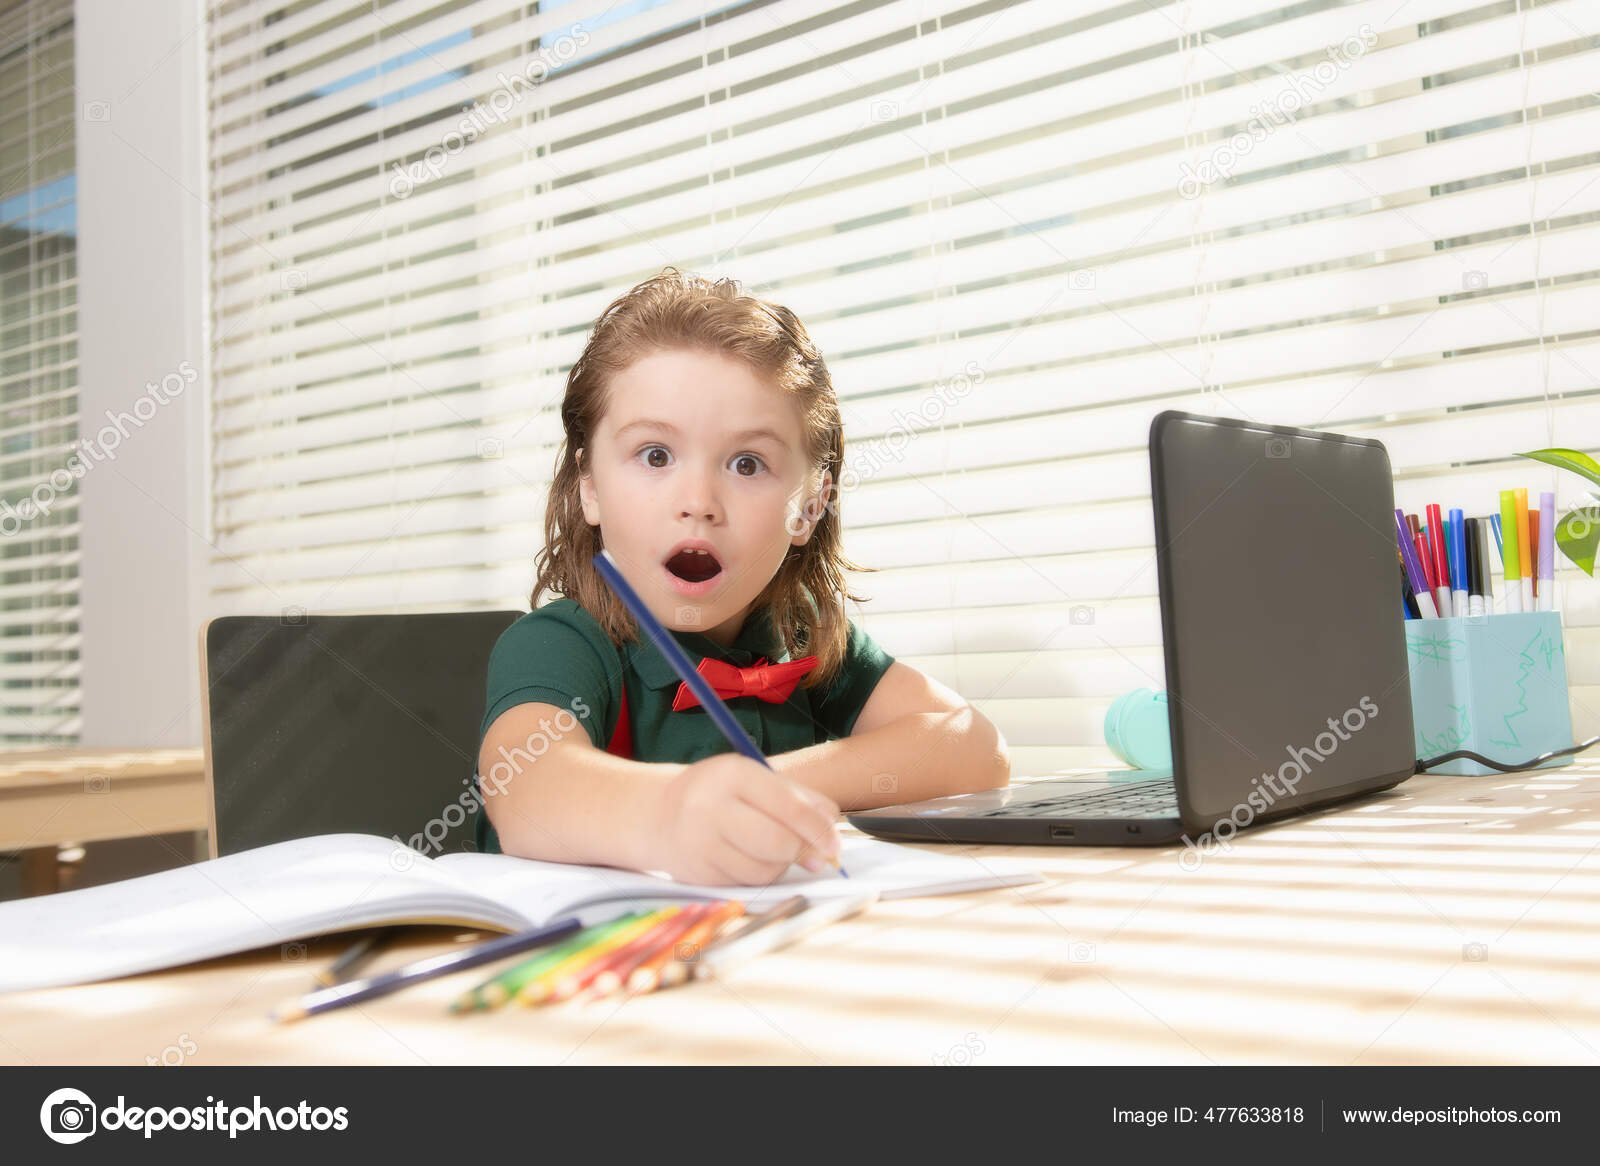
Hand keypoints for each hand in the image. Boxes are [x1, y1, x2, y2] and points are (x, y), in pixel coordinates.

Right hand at [647, 753, 842, 885]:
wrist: (657, 814)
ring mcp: (701, 843)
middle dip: (803, 852)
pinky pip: (747, 883)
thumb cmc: (718, 793)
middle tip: (816, 856)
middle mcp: (711, 807)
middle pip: (777, 842)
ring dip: (783, 865)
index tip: (835, 843)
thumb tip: (832, 828)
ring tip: (776, 850)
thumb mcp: (754, 779)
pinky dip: (760, 874)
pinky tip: (751, 858)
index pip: (787, 805)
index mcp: (732, 774)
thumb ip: (797, 797)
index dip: (818, 828)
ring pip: (765, 869)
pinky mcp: (698, 873)